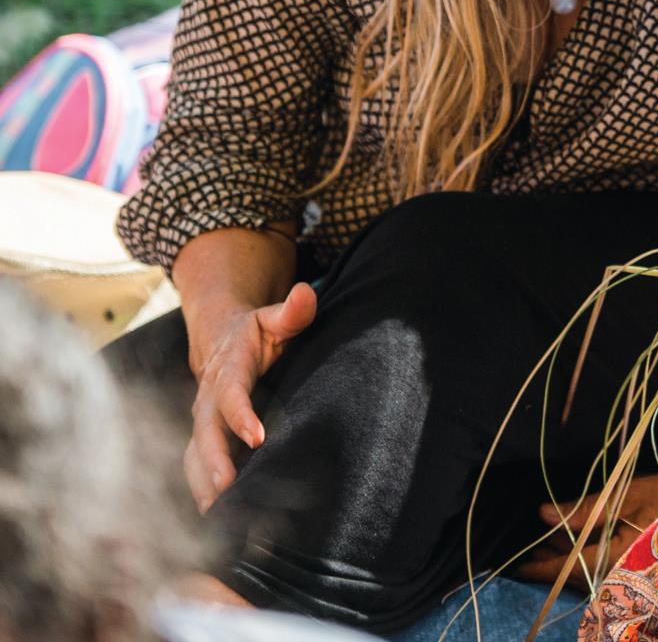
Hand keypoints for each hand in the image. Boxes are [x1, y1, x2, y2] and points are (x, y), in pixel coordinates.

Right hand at [182, 282, 317, 511]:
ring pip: (194, 454)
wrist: (221, 339)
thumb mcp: (274, 318)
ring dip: (202, 484)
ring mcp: (203, 419)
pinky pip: (197, 466)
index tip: (258, 436)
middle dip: (214, 460)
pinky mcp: (204, 437)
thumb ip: (292, 311)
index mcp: (229, 368)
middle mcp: (208, 397)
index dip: (241, 413)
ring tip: (216, 515)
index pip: (231, 391)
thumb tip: (307, 294)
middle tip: (226, 488)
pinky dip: (202, 491)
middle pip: (205, 430)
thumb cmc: (258, 332)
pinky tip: (215, 520)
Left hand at [523, 457, 657, 581]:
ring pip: (591, 577)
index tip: (516, 564)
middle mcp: (626, 576)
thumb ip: (584, 508)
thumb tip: (542, 514)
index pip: (569, 568)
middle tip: (532, 548)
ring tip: (552, 543)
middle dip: (553, 563)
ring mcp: (637, 578)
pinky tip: (580, 546)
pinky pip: (606, 574)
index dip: (540, 567)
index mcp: (620, 558)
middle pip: (577, 577)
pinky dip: (588, 562)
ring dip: (570, 563)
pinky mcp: (643, 573)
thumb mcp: (626, 494)